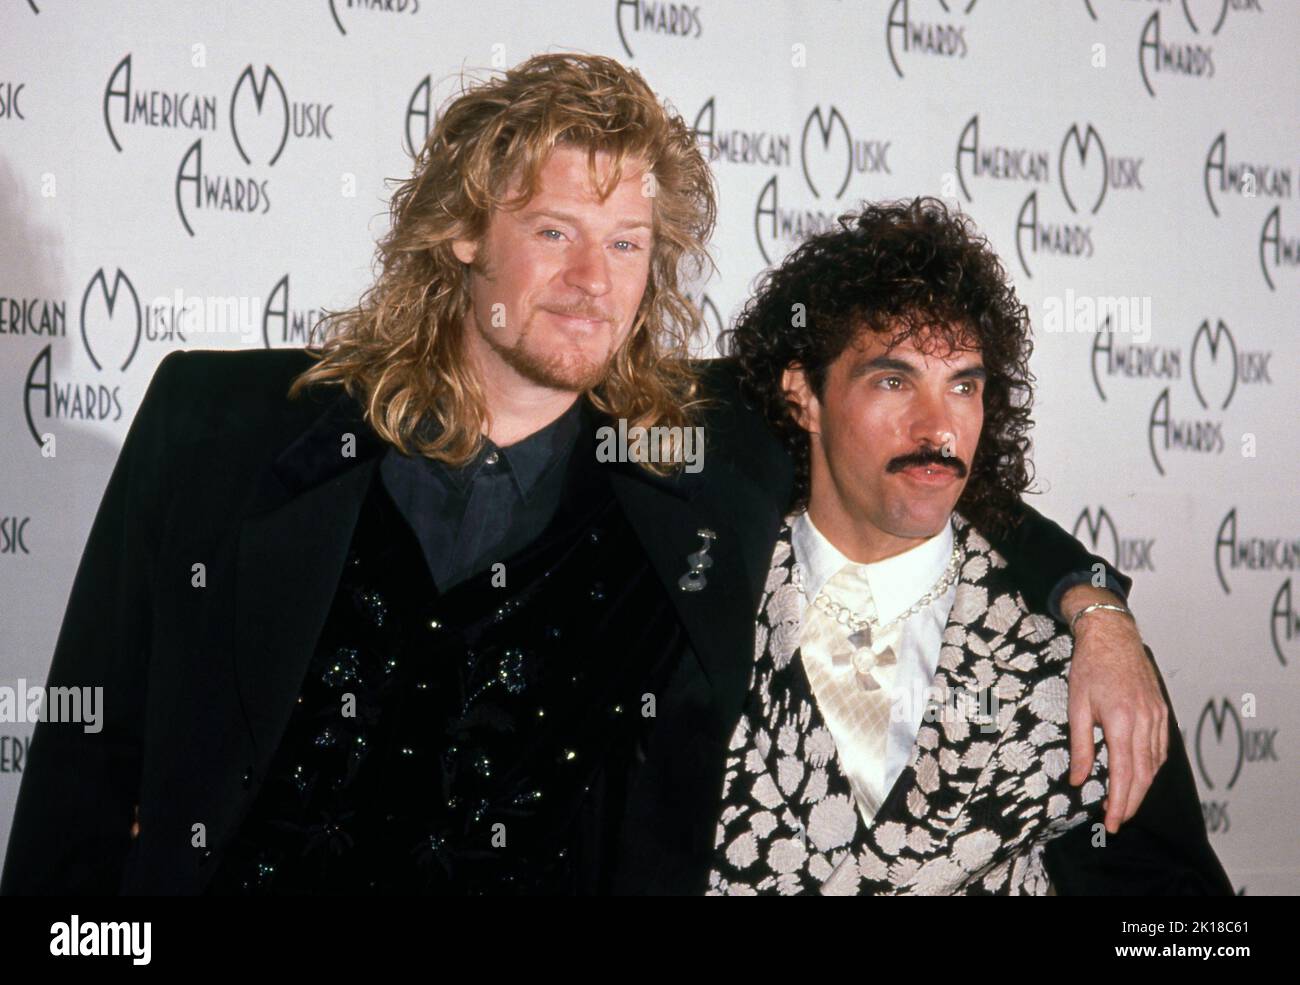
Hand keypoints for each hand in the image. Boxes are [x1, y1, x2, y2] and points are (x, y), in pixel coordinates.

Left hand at [1060, 586, 1168, 833]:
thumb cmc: (1090, 666)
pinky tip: (1141, 775)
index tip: (1112, 822)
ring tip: (1125, 803)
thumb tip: (1077, 779)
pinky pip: (1160, 748)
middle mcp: (1145, 722)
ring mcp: (1158, 717)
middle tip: (1117, 821)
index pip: (1124, 774)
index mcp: (1122, 722)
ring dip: (1142, 788)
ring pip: (1155, 764)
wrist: (1113, 635)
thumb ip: (1079, 746)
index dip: (1120, 802)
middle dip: (1131, 802)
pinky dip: (1152, 767)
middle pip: (1143, 775)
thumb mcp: (1076, 706)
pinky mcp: (1162, 711)